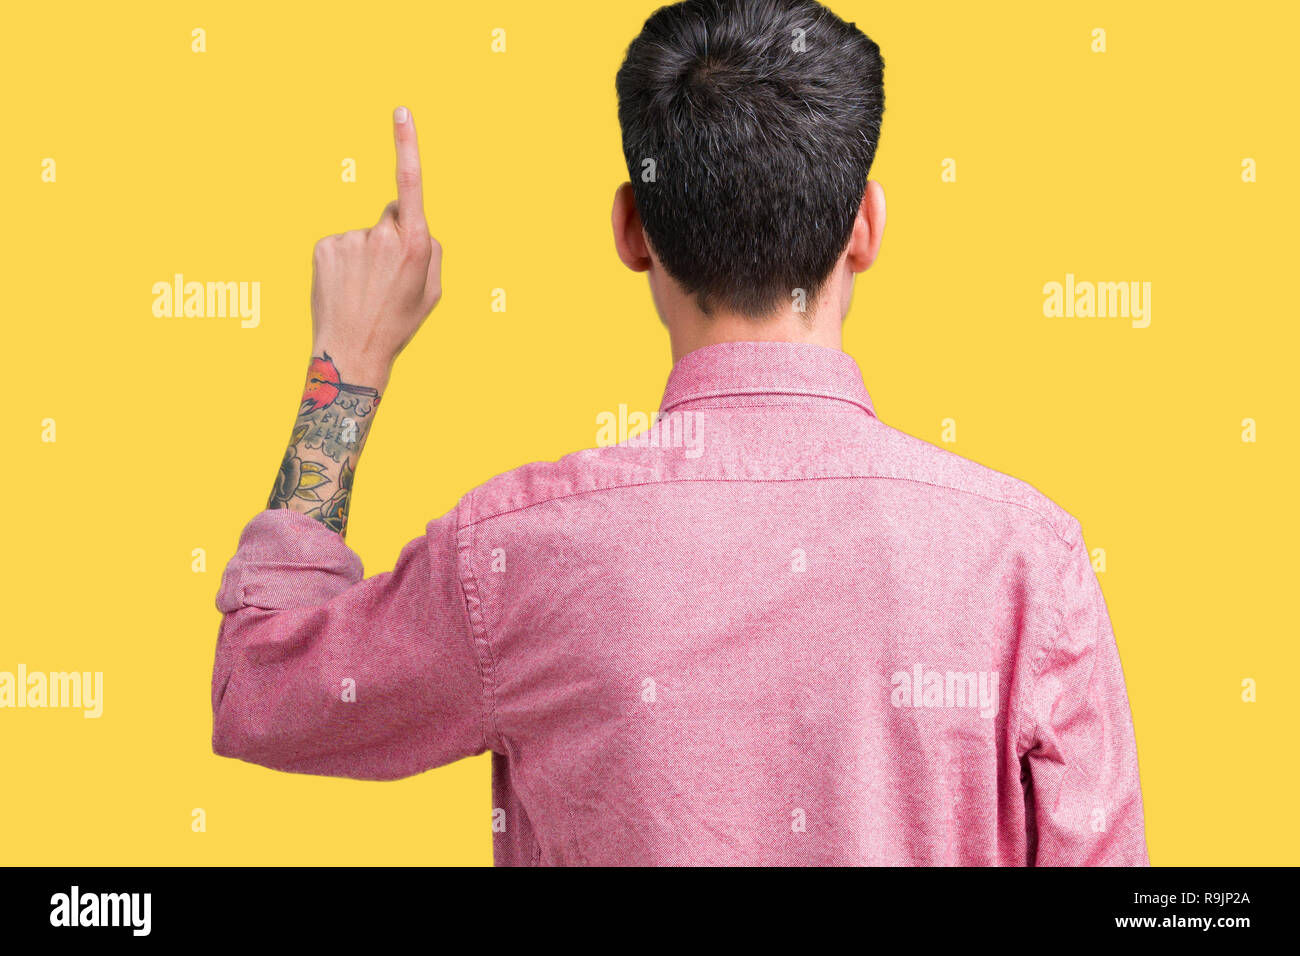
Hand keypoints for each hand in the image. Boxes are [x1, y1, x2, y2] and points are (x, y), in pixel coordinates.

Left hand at [309, 106, 441, 386]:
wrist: (351, 353)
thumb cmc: (397, 323)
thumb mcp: (432, 292)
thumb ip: (433, 250)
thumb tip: (418, 224)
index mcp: (414, 244)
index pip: (410, 183)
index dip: (406, 144)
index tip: (400, 111)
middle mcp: (382, 236)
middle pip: (391, 217)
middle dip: (393, 238)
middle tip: (387, 282)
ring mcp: (350, 240)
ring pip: (365, 234)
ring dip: (366, 256)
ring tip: (364, 291)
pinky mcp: (324, 247)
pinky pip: (341, 244)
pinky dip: (344, 262)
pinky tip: (345, 288)